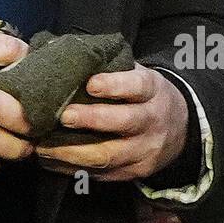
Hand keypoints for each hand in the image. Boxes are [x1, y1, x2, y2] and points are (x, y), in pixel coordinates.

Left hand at [35, 63, 188, 180]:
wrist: (180, 130)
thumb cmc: (142, 94)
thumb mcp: (135, 73)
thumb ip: (104, 64)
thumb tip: (52, 48)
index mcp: (153, 90)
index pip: (138, 86)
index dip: (116, 85)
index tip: (91, 84)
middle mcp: (152, 121)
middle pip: (125, 122)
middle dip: (92, 120)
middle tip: (63, 116)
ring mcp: (144, 151)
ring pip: (109, 155)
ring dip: (72, 152)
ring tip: (43, 146)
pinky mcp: (133, 173)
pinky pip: (100, 174)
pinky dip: (72, 168)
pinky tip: (49, 160)